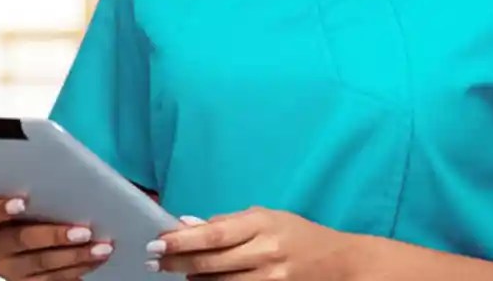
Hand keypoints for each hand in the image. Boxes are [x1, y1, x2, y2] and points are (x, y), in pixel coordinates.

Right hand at [0, 196, 115, 279]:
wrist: (48, 242)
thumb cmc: (43, 212)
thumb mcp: (38, 200)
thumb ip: (43, 192)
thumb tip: (72, 179)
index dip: (3, 208)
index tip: (24, 201)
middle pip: (20, 240)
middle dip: (54, 236)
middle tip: (84, 231)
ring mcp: (10, 269)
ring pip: (41, 264)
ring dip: (75, 255)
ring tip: (100, 248)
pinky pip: (53, 280)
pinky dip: (79, 268)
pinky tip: (96, 258)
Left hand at [147, 207, 356, 279]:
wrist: (338, 264)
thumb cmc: (295, 233)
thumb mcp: (264, 217)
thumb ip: (226, 222)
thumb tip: (187, 224)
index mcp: (261, 225)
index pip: (213, 233)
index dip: (182, 240)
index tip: (157, 241)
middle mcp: (264, 253)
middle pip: (210, 263)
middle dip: (176, 262)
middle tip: (154, 260)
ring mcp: (269, 279)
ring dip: (190, 278)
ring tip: (172, 269)